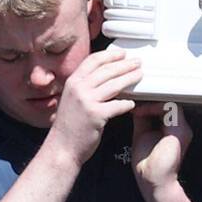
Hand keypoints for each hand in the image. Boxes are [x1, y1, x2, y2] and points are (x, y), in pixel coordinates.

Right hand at [47, 47, 141, 165]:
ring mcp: (87, 101)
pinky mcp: (96, 115)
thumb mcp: (72, 99)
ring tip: (140, 75)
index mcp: (72, 82)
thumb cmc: (69, 125)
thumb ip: (85, 87)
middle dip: (125, 64)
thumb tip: (106, 76)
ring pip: (114, 84)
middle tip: (137, 62)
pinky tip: (132, 103)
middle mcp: (78, 88)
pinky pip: (117, 105)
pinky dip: (127, 104)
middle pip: (107, 70)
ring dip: (130, 78)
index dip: (109, 55)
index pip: (93, 60)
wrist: (61, 148)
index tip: (122, 53)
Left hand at [131, 101, 192, 194]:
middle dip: (150, 101)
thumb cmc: (147, 164)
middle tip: (135, 100)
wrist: (152, 182)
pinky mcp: (179, 131)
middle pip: (168, 104)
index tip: (135, 103)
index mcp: (173, 129)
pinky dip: (153, 108)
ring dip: (151, 104)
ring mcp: (182, 129)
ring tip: (138, 107)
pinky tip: (141, 112)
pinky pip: (169, 110)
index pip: (165, 107)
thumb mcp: (142, 134)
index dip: (150, 103)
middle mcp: (181, 128)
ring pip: (170, 104)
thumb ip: (142, 120)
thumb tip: (136, 106)